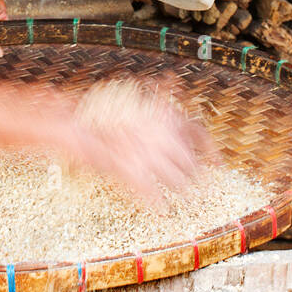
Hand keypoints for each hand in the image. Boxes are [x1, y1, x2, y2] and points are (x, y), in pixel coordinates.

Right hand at [54, 78, 214, 208]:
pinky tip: (162, 210)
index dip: (212, 150)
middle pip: (190, 161)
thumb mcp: (132, 95)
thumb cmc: (102, 111)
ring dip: (181, 189)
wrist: (72, 123)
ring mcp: (146, 154)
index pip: (199, 134)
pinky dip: (157, 203)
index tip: (219, 164)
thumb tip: (171, 80)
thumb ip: (156, 92)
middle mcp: (161, 134)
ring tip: (183, 196)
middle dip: (195, 174)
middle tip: (196, 182)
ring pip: (176, 179)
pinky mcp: (130, 171)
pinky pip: (151, 192)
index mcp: (165, 115)